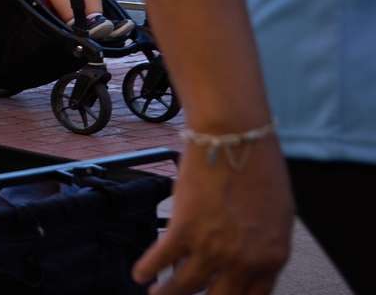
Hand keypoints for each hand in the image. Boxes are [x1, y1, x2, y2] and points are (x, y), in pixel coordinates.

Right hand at [133, 136, 290, 294]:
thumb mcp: (276, 217)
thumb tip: (243, 262)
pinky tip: (140, 274)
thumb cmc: (259, 168)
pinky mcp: (184, 230)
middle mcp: (243, 260)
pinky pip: (159, 260)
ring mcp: (212, 248)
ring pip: (184, 287)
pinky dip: (146, 270)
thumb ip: (262, 247)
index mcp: (272, 258)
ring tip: (157, 294)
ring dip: (167, 293)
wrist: (234, 138)